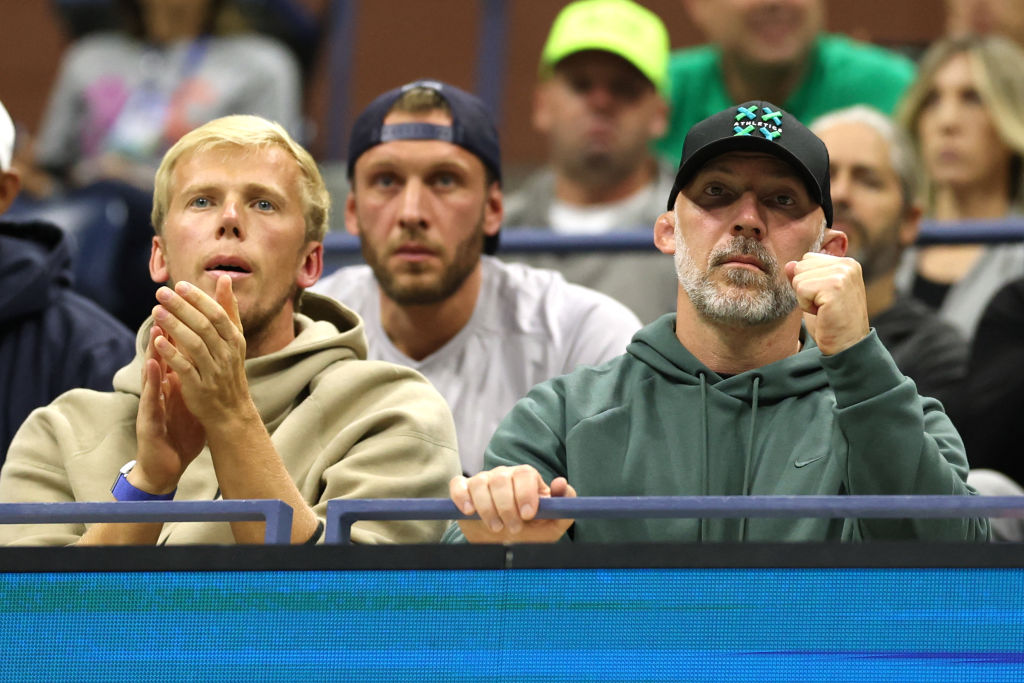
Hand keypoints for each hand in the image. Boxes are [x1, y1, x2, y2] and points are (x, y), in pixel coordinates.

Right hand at [133, 325, 205, 493]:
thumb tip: (207, 359)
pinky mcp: (149, 419)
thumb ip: (194, 378)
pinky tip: (154, 366)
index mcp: (172, 383)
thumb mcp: (189, 400)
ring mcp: (153, 402)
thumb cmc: (177, 430)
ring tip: (158, 329)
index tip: (189, 310)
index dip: (181, 333)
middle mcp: (160, 389)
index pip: (175, 354)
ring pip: (153, 372)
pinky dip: (152, 381)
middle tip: (168, 307)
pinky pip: (151, 397)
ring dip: (155, 351)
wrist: (165, 464)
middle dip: (165, 333)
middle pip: (161, 357)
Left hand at [151, 276, 252, 430]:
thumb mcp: (233, 338)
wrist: (231, 411)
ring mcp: (215, 371)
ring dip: (175, 326)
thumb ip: (228, 309)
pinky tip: (158, 340)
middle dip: (182, 307)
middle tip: (161, 293)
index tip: (180, 285)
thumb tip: (224, 278)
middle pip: (204, 326)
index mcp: (235, 340)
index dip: (199, 299)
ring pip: (195, 344)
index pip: (217, 314)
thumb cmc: (228, 369)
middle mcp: (227, 354)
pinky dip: (172, 353)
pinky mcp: (200, 387)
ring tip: (156, 311)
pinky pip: (186, 367)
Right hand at [450, 465, 576, 542]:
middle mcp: (503, 475)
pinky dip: (462, 497)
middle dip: (507, 506)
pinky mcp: (464, 491)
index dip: (525, 493)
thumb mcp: (552, 523)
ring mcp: (482, 481)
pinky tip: (470, 512)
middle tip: (512, 527)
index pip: (524, 474)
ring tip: (496, 527)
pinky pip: (458, 485)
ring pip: (480, 483)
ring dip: (487, 508)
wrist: (504, 544)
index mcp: (525, 478)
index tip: (528, 515)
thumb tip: (561, 484)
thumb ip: (564, 505)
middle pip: (501, 478)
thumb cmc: (531, 531)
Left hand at [785, 253, 869, 355]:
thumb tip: (789, 264)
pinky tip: (822, 313)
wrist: (846, 345)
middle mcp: (847, 265)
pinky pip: (801, 289)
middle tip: (823, 305)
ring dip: (804, 298)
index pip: (807, 259)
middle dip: (804, 289)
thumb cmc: (830, 321)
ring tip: (823, 309)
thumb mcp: (815, 294)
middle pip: (801, 266)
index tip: (824, 298)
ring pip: (798, 278)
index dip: (808, 282)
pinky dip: (805, 305)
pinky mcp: (835, 287)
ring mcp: (843, 274)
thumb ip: (804, 276)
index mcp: (846, 263)